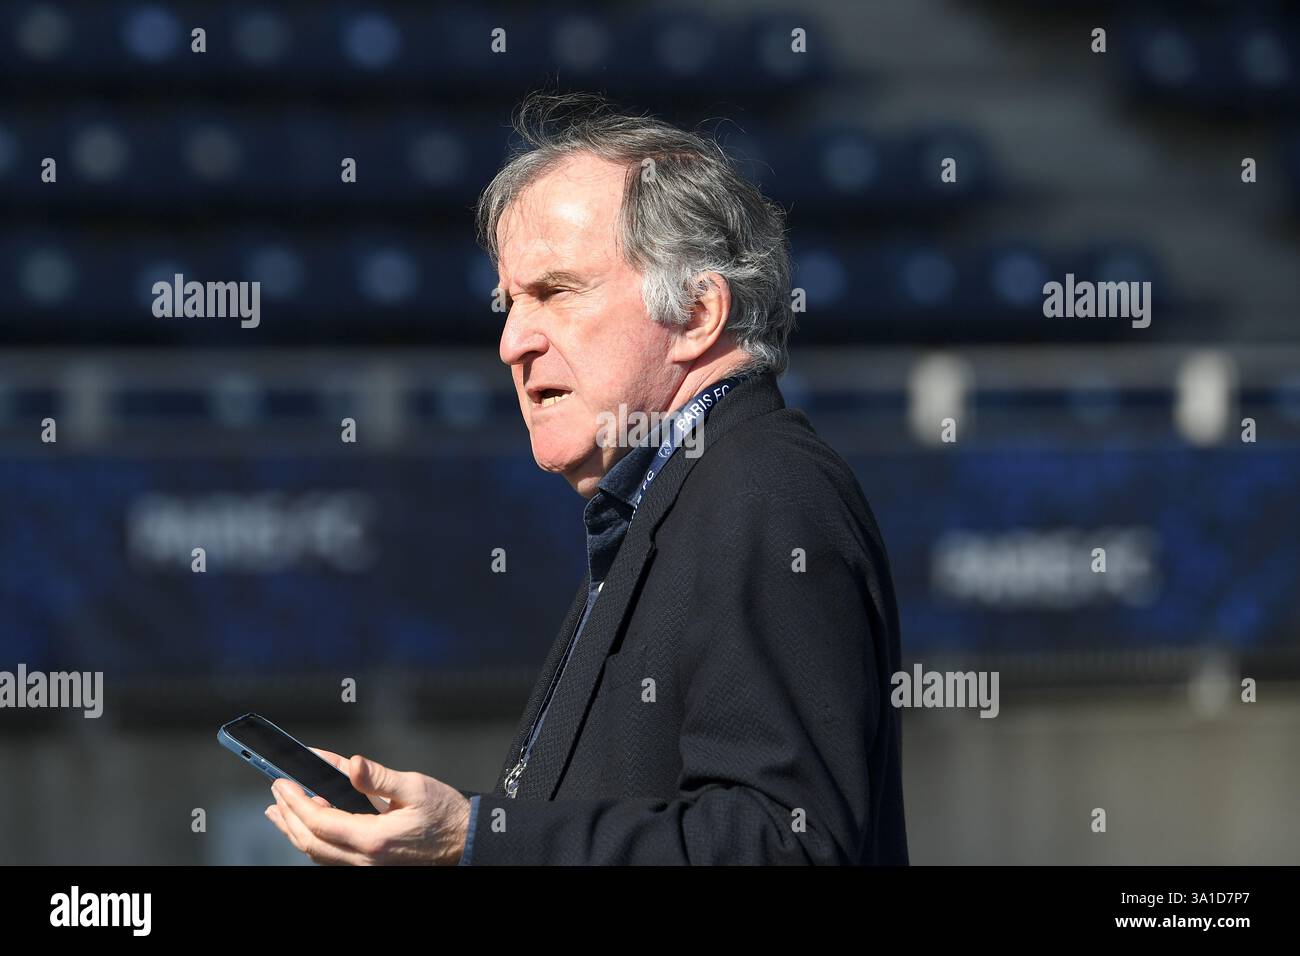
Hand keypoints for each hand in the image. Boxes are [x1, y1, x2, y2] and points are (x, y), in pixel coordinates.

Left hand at [264, 747, 469, 865]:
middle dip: (287, 816)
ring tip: (278, 812)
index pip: (319, 822)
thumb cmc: (445, 815)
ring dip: (293, 831)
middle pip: (310, 842)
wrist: (465, 841)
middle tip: (276, 792)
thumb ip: (378, 777)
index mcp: (374, 838)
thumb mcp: (415, 786)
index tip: (282, 783)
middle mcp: (365, 858)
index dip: (296, 802)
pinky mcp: (370, 865)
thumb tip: (352, 764)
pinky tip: (308, 826)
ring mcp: (366, 865)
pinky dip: (312, 839)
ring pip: (317, 853)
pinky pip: (331, 856)